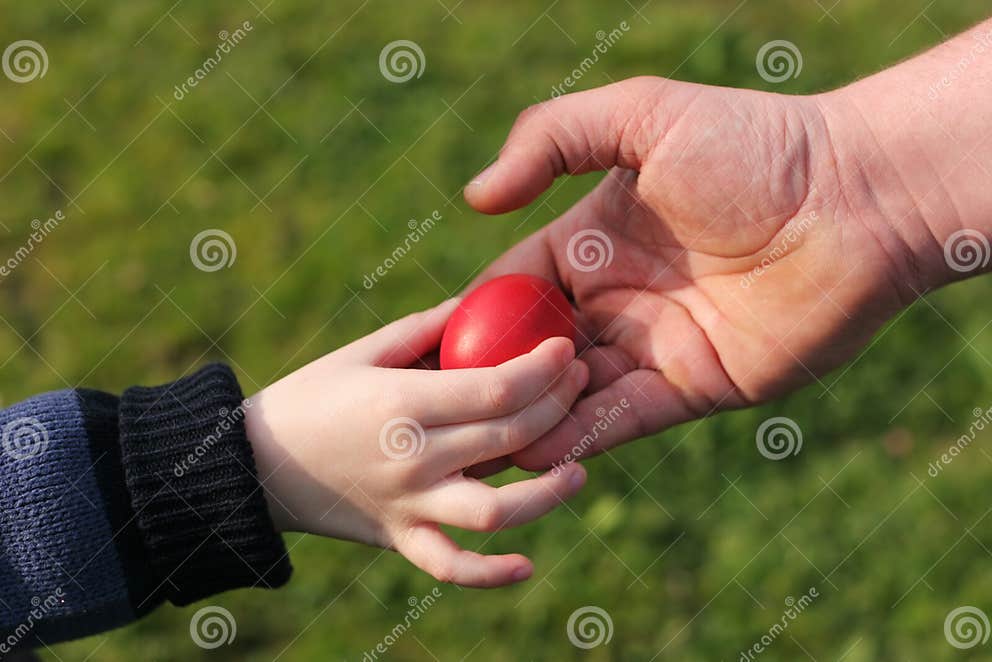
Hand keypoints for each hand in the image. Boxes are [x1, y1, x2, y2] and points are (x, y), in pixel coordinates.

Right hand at [243, 298, 588, 587]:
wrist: (254, 465)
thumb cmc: (310, 397)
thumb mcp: (360, 352)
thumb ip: (422, 329)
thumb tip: (476, 304)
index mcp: (403, 403)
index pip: (496, 387)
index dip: (542, 368)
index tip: (565, 347)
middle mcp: (412, 458)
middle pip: (509, 437)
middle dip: (558, 407)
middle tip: (581, 383)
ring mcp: (408, 505)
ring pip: (495, 512)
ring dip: (547, 494)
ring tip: (580, 472)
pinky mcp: (399, 539)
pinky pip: (451, 566)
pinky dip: (490, 574)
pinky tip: (527, 566)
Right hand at [464, 76, 927, 468]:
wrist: (856, 198)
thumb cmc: (753, 147)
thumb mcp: (642, 115)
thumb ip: (551, 138)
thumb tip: (477, 197)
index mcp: (591, 240)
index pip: (512, 286)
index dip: (473, 316)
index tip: (431, 347)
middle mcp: (614, 298)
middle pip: (532, 347)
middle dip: (493, 377)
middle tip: (445, 411)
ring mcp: (650, 346)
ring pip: (570, 391)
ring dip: (528, 415)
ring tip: (477, 441)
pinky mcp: (691, 386)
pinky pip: (622, 418)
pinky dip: (579, 437)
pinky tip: (533, 450)